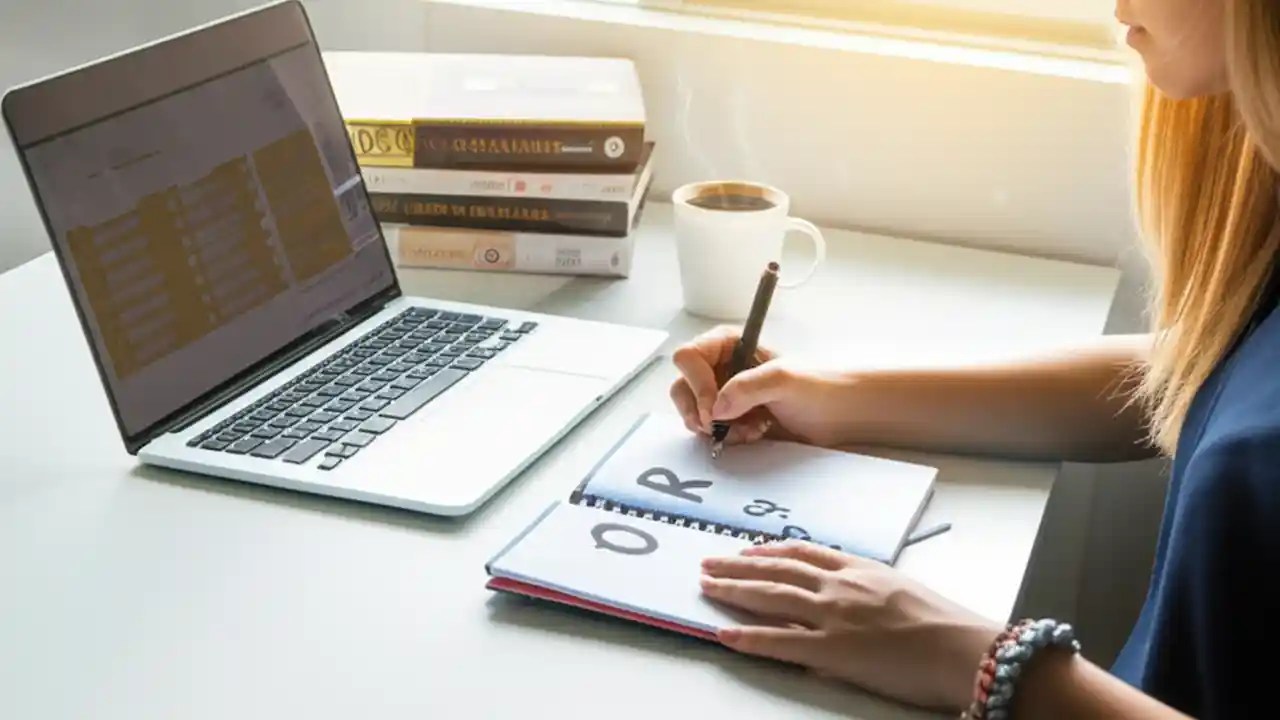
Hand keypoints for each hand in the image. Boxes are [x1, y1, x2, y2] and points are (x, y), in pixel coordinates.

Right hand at [668, 326, 848, 446]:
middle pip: (683, 387)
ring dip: (715, 428)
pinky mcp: (734, 420)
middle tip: (716, 429)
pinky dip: (727, 438)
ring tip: (749, 431)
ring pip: (695, 413)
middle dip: (698, 411)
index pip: (689, 357)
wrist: (845, 413)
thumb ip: (746, 387)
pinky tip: (754, 435)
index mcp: (729, 344)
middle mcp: (722, 367)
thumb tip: (715, 409)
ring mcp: (727, 395)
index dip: (697, 384)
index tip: (714, 410)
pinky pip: (712, 431)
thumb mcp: (784, 379)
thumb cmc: (821, 385)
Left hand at [700, 540, 999, 712]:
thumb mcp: (905, 592)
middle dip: (738, 565)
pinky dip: (747, 637)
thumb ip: (871, 591)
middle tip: (708, 562)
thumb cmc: (947, 626)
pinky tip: (724, 632)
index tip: (748, 550)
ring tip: (706, 585)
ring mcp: (833, 616)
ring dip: (733, 590)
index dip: (772, 551)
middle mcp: (840, 586)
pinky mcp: (831, 650)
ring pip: (770, 596)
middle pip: (778, 569)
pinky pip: (778, 642)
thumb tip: (850, 602)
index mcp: (861, 569)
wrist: (964, 649)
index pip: (805, 553)